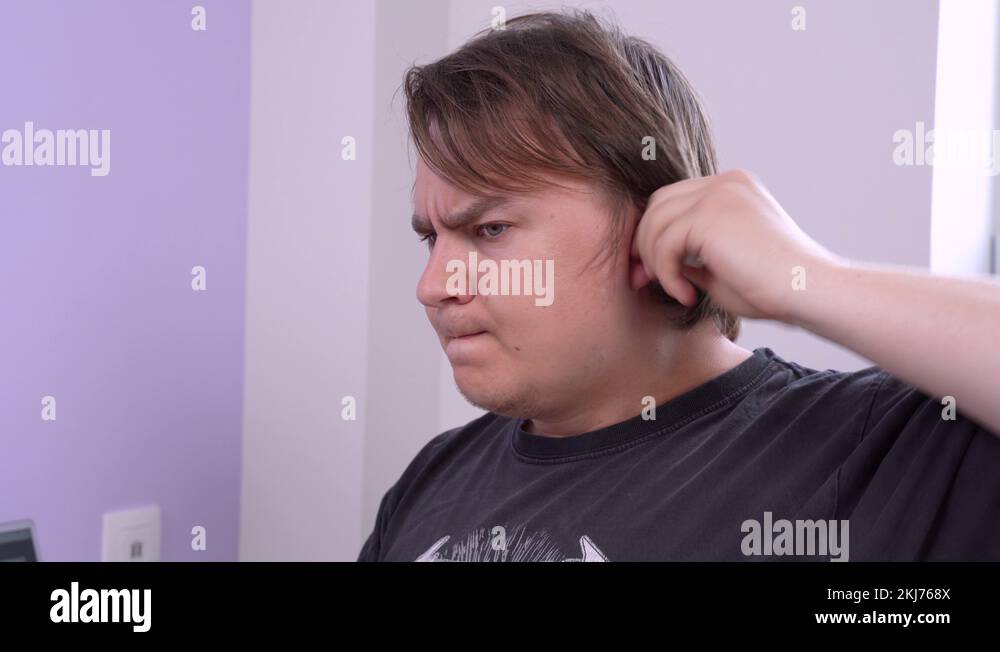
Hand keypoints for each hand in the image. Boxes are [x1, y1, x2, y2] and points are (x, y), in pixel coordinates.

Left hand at [630, 169, 842, 321]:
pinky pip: (665, 243)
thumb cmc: (773, 289)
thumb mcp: (719, 267)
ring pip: (655, 223)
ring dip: (655, 262)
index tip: (651, 274)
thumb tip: (645, 263)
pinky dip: (666, 274)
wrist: (810, 292)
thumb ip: (687, 256)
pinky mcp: (711, 215)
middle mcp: (726, 182)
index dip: (654, 236)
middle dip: (644, 244)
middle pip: (658, 205)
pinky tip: (687, 295)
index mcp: (732, 187)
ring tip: (678, 291)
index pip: (674, 200)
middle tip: (644, 281)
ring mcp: (719, 194)